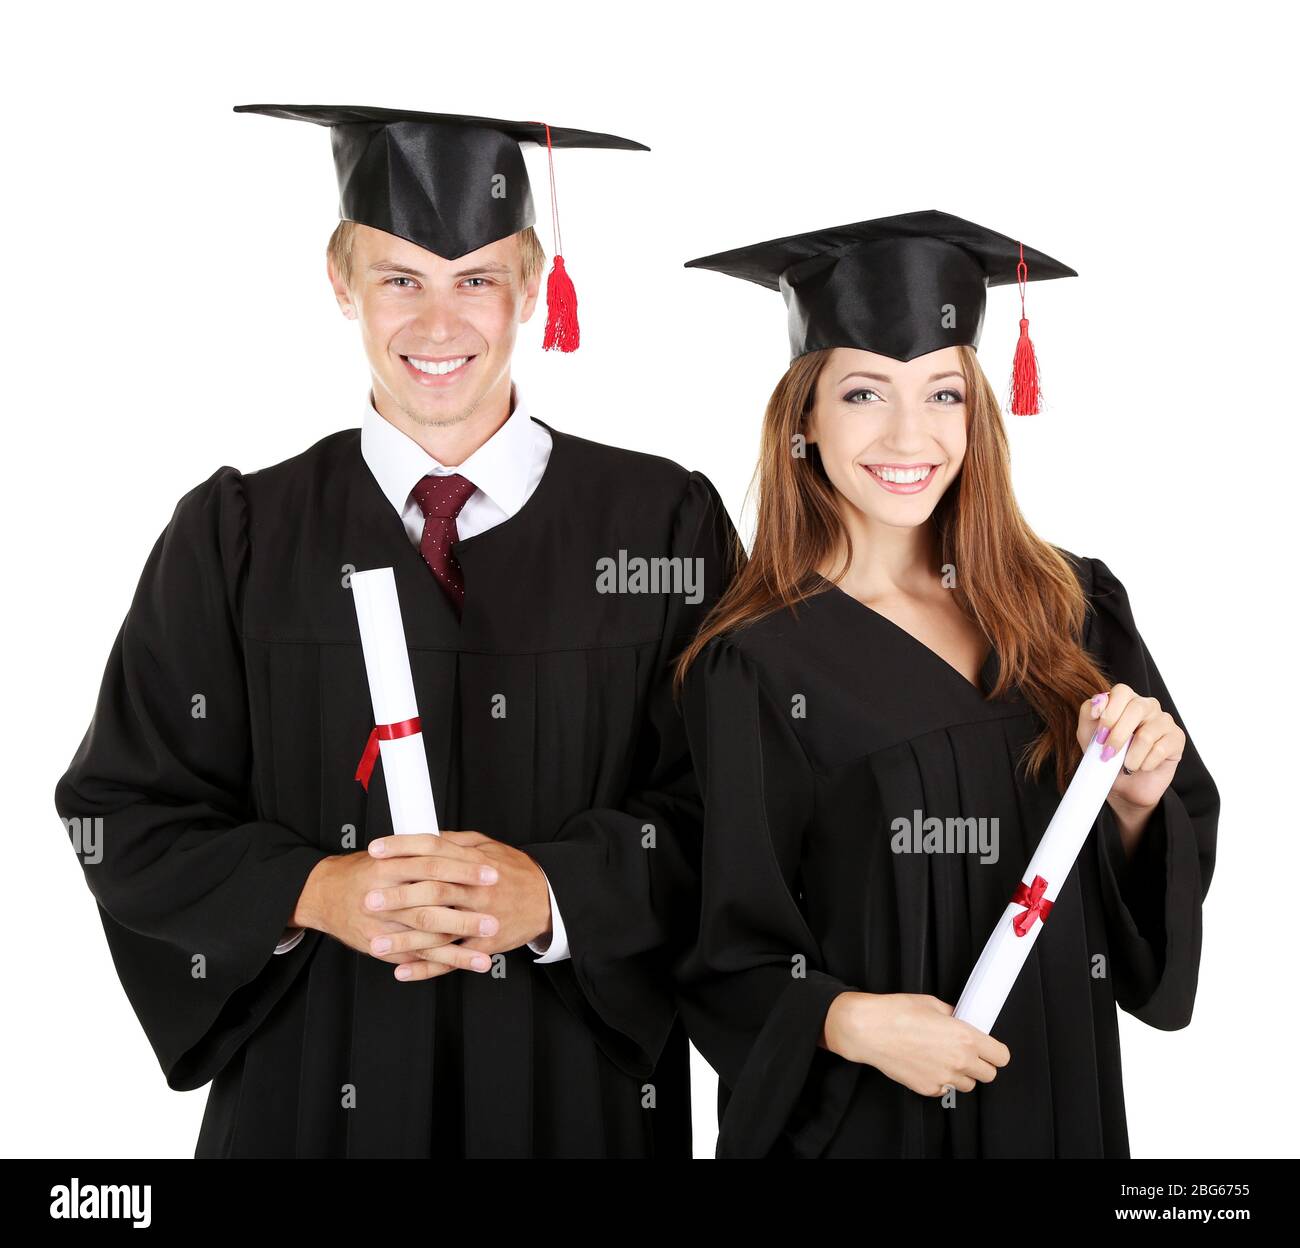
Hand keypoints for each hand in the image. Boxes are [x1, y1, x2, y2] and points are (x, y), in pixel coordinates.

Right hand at [292, 837, 500, 977]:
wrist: (324, 894)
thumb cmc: (364, 871)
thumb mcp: (390, 853)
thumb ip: (423, 852)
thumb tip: (464, 847)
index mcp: (390, 865)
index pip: (433, 864)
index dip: (464, 868)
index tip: (492, 871)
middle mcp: (385, 895)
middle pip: (432, 900)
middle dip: (466, 906)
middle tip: (496, 907)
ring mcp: (384, 924)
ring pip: (429, 933)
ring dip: (463, 938)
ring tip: (492, 938)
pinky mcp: (385, 947)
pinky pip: (421, 956)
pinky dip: (449, 960)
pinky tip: (473, 962)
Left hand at [363, 831, 551, 982]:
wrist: (548, 899)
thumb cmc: (515, 871)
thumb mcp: (488, 847)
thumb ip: (456, 842)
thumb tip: (426, 835)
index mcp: (475, 861)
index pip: (433, 848)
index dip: (402, 847)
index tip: (376, 850)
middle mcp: (477, 890)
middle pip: (432, 890)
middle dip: (398, 896)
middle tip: (369, 899)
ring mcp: (480, 919)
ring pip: (438, 931)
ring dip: (405, 940)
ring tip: (375, 943)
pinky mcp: (484, 946)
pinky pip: (453, 960)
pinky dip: (427, 969)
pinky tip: (402, 971)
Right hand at [822, 992, 1009, 1095]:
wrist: (867, 1030)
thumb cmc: (895, 1013)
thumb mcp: (930, 1003)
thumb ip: (953, 1015)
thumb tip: (960, 1019)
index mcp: (964, 1037)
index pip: (1001, 1056)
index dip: (996, 1051)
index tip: (990, 1048)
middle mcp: (958, 1061)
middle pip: (989, 1075)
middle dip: (981, 1063)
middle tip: (967, 1052)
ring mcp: (943, 1078)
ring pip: (967, 1085)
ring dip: (962, 1074)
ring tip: (944, 1057)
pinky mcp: (927, 1088)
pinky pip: (945, 1089)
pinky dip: (941, 1080)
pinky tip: (928, 1064)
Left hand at [1077, 685, 1183, 812]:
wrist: (1125, 785)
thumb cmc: (1108, 755)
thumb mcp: (1089, 735)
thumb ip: (1088, 713)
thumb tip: (1097, 700)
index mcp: (1126, 700)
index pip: (1122, 691)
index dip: (1109, 710)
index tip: (1099, 732)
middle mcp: (1147, 706)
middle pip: (1136, 708)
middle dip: (1118, 735)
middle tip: (1108, 753)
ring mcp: (1164, 721)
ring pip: (1147, 734)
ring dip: (1131, 756)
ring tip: (1126, 766)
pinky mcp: (1176, 739)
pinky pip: (1160, 749)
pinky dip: (1145, 763)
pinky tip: (1141, 767)